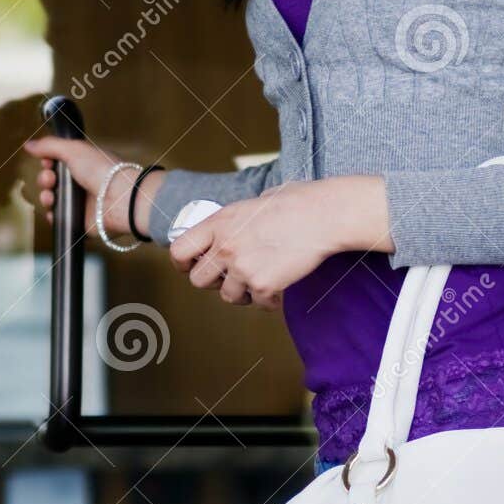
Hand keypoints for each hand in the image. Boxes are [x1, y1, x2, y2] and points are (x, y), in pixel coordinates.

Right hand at [21, 135, 160, 238]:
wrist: (120, 198)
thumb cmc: (103, 170)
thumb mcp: (74, 149)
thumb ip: (50, 145)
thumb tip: (29, 145)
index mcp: (84, 164)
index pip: (58, 163)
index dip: (48, 162)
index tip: (47, 161)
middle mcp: (83, 183)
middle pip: (52, 182)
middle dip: (45, 179)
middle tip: (50, 178)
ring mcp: (82, 203)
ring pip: (53, 201)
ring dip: (46, 197)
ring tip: (51, 196)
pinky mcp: (81, 221)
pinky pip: (60, 220)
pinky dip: (53, 216)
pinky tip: (54, 211)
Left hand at [168, 180, 339, 308]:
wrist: (323, 215)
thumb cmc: (298, 202)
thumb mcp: (257, 200)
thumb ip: (239, 218)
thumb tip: (238, 225)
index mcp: (219, 222)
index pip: (179, 251)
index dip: (184, 263)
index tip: (194, 267)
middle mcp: (225, 246)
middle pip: (198, 280)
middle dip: (214, 282)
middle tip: (232, 276)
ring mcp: (243, 268)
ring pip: (229, 297)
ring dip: (243, 293)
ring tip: (260, 281)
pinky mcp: (264, 285)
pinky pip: (259, 304)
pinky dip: (270, 300)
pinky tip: (280, 287)